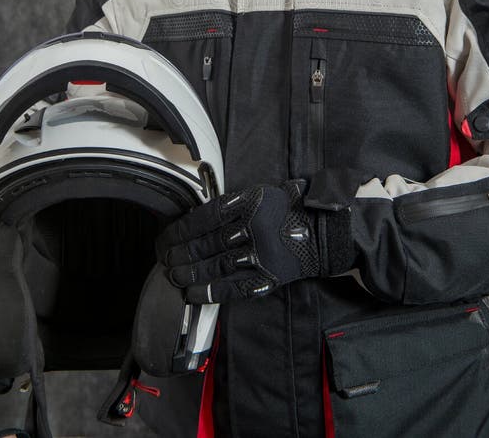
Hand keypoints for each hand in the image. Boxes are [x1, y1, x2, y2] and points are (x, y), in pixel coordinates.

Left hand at [156, 179, 352, 302]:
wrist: (323, 231)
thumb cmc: (288, 209)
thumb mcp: (260, 194)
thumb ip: (232, 206)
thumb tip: (196, 220)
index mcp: (249, 203)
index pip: (205, 218)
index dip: (181, 231)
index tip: (166, 239)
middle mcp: (253, 228)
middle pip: (208, 243)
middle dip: (181, 254)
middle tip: (165, 260)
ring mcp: (261, 254)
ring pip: (217, 265)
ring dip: (191, 273)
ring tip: (174, 277)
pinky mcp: (268, 276)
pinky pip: (235, 286)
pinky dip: (211, 291)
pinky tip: (193, 294)